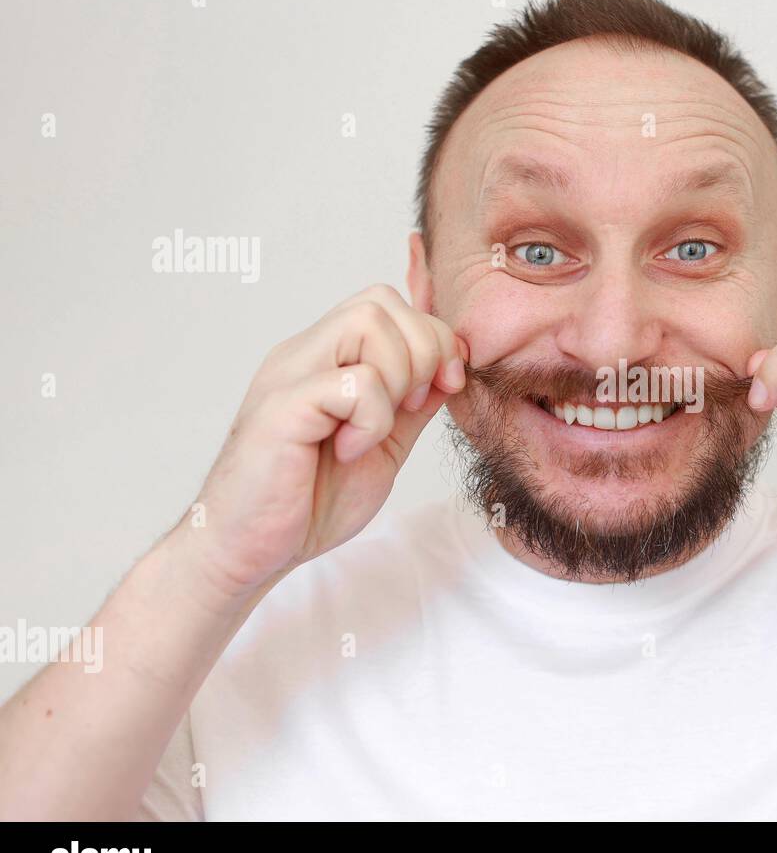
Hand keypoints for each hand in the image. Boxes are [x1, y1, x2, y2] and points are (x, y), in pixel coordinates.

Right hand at [173, 284, 465, 600]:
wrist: (248, 552)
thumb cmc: (307, 503)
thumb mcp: (383, 447)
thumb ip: (411, 408)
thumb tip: (451, 370)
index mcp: (328, 360)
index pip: (390, 305)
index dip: (433, 340)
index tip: (441, 390)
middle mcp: (305, 356)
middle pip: (380, 300)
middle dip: (423, 351)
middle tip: (412, 407)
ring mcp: (289, 377)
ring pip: (366, 322)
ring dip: (397, 379)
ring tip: (375, 429)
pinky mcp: (281, 409)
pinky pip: (352, 382)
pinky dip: (371, 420)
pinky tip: (349, 451)